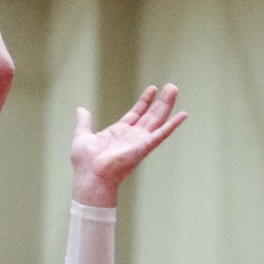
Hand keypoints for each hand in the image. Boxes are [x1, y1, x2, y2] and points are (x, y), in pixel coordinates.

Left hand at [70, 85, 186, 207]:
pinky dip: (172, 125)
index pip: (136, 114)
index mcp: (119, 133)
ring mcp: (139, 142)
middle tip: (171, 87)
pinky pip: (161, 134)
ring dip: (166, 105)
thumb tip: (81, 109)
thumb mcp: (83, 136)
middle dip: (160, 101)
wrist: (91, 177)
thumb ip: (84, 122)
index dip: (144, 101)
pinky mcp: (144, 147)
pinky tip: (182, 115)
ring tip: (174, 89)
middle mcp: (132, 137)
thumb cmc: (85, 163)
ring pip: (157, 120)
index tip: (153, 89)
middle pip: (150, 115)